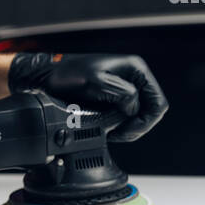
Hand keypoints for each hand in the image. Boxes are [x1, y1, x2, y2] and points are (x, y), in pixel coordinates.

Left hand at [8, 53, 168, 141]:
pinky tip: (107, 130)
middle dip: (136, 127)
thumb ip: (121, 93)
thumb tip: (133, 108)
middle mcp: (133, 79)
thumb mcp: (95, 81)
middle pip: (150, 112)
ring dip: (127, 129)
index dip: (145, 121)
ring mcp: (124, 91)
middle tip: (117, 135)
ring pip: (137, 118)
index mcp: (136, 70)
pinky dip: (118, 127)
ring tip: (110, 133)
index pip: (157, 102)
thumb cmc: (67, 74)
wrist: (47, 78)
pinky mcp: (113, 101)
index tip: (126, 130)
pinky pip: (124, 119)